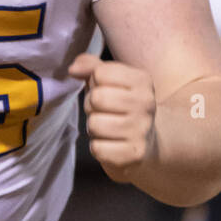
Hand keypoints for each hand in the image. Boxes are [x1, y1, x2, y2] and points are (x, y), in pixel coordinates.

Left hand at [68, 52, 156, 183]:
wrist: (148, 142)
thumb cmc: (120, 106)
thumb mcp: (110, 80)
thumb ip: (90, 66)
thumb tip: (73, 69)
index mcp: (142, 80)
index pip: (101, 73)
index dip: (95, 83)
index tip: (107, 92)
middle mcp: (146, 103)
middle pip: (97, 98)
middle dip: (92, 106)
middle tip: (103, 112)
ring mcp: (141, 130)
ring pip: (95, 124)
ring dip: (94, 128)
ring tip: (107, 128)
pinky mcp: (134, 154)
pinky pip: (97, 148)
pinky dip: (98, 148)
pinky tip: (110, 144)